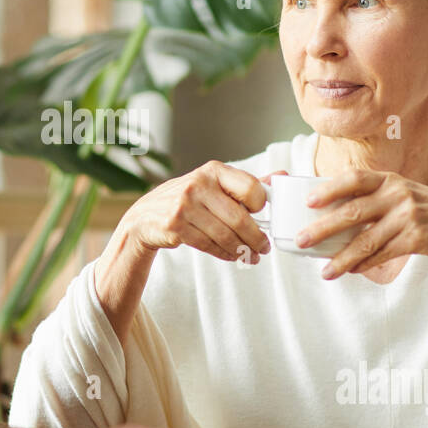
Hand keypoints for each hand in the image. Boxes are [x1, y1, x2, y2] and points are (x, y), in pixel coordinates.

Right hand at [118, 160, 279, 264]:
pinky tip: (232, 256)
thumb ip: (247, 184)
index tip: (263, 217)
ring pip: (225, 235)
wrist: (146, 216)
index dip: (261, 205)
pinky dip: (225, 254)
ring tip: (251, 256)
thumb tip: (282, 176)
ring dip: (242, 250)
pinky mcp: (175, 226)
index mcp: (213, 171)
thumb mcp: (215, 185)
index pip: (251, 188)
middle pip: (239, 218)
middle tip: (264, 248)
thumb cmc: (189, 200)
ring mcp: (184, 205)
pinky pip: (209, 245)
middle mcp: (198, 185)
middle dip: (256, 238)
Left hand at [296, 169, 427, 278]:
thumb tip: (331, 215)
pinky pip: (383, 254)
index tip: (308, 200)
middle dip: (323, 228)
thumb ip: (373, 197)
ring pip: (365, 241)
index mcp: (389, 180)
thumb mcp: (401, 193)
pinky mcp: (416, 238)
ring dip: (342, 258)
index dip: (330, 188)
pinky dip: (364, 264)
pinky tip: (350, 271)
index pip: (354, 178)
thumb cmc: (425, 209)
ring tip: (324, 272)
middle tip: (301, 240)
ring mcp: (408, 217)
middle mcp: (397, 194)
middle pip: (352, 212)